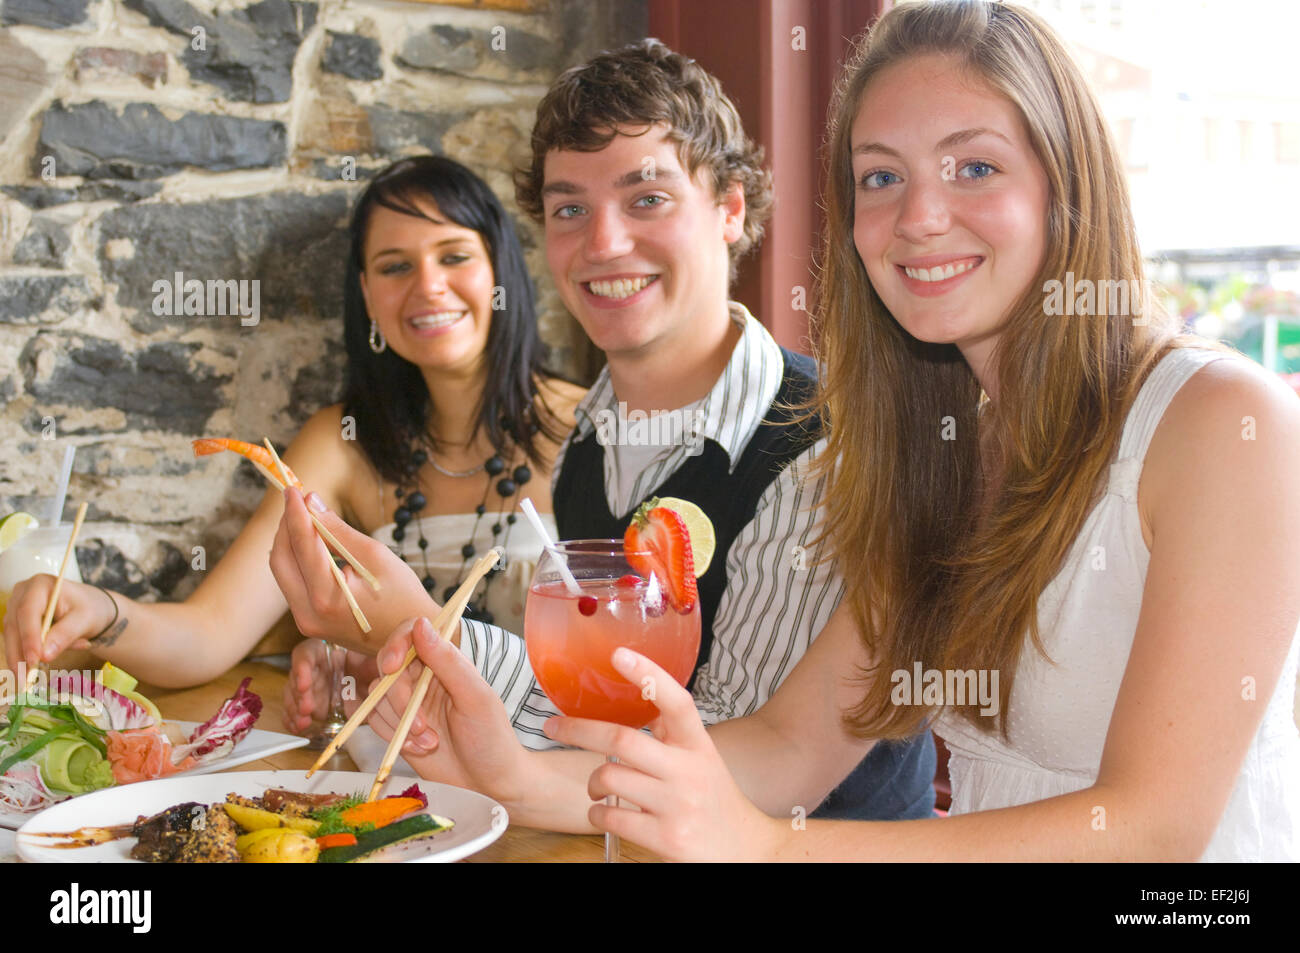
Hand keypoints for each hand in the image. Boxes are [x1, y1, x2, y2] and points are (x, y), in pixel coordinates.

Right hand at [2, 575, 117, 671]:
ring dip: (20, 659)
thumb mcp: (85, 620)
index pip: (28, 612)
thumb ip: (65, 635)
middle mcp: (22, 594)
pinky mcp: (17, 623)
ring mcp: (16, 608)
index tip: (34, 660)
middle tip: (26, 679)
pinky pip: (17, 642)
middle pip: (14, 626)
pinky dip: (27, 657)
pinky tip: (39, 668)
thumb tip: (44, 656)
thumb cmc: (90, 609)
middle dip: (19, 654)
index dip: (29, 637)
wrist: (91, 609)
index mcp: (40, 585)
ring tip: (30, 680)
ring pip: (11, 637)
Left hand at [269, 487, 437, 651]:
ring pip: (283, 573)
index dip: (295, 513)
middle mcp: (308, 614)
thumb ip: (339, 530)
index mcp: (328, 597)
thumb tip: (312, 502)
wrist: (412, 640)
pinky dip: (298, 561)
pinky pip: (294, 585)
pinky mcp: (309, 624)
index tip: (293, 488)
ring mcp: (306, 623)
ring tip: (305, 518)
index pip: (301, 544)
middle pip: (280, 560)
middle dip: (285, 527)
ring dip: (290, 543)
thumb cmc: (403, 596)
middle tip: (296, 502)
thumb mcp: (376, 556)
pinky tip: (312, 544)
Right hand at [282, 640, 376, 733]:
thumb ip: (375, 661)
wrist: (373, 682)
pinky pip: (296, 712)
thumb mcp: (374, 658)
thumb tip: (386, 664)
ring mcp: (310, 687)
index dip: (302, 669)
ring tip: (303, 722)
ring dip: (295, 710)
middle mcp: (314, 669)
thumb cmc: (372, 665)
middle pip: (296, 678)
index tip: (305, 685)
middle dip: (299, 696)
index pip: (306, 654)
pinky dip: (294, 720)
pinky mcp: (311, 705)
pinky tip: (298, 727)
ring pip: (293, 696)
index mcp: (326, 651)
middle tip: (307, 709)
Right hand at [363, 616, 529, 807]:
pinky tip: (421, 749)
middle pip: (388, 668)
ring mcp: (409, 702)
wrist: (488, 784)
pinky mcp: (398, 726)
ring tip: (430, 741)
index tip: (391, 666)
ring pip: (378, 696)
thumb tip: (421, 624)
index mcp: (447, 661)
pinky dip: (394, 737)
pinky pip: (376, 721)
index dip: (395, 645)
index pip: (411, 634)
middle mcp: (424, 677)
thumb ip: (448, 661)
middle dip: (399, 698)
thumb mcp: (475, 697)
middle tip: (423, 725)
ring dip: (399, 723)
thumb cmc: (491, 738)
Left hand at [543, 648, 782, 861]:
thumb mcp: (700, 758)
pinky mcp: (665, 838)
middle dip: (578, 730)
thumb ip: (670, 732)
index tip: (618, 654)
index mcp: (698, 745)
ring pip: (609, 778)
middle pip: (622, 740)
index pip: (676, 702)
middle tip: (553, 726)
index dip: (648, 675)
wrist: (744, 849)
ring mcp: (677, 806)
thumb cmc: (713, 799)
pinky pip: (610, 818)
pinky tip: (604, 813)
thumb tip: (638, 693)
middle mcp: (689, 771)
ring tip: (595, 787)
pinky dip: (597, 813)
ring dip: (591, 782)